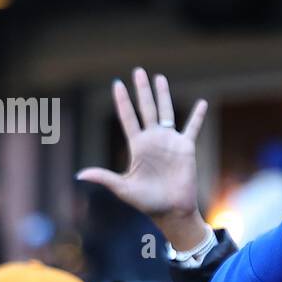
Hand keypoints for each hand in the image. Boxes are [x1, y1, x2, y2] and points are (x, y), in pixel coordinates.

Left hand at [77, 68, 209, 249]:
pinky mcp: (186, 148)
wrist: (171, 210)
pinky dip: (197, 116)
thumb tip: (80, 174)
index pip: (128, 117)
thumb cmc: (146, 202)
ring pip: (165, 112)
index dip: (122, 101)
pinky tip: (201, 103)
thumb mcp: (122, 188)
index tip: (117, 83)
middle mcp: (153, 140)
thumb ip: (104, 177)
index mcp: (137, 146)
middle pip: (145, 109)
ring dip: (163, 95)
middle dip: (142, 90)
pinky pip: (192, 128)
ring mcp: (170, 142)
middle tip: (138, 71)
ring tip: (159, 78)